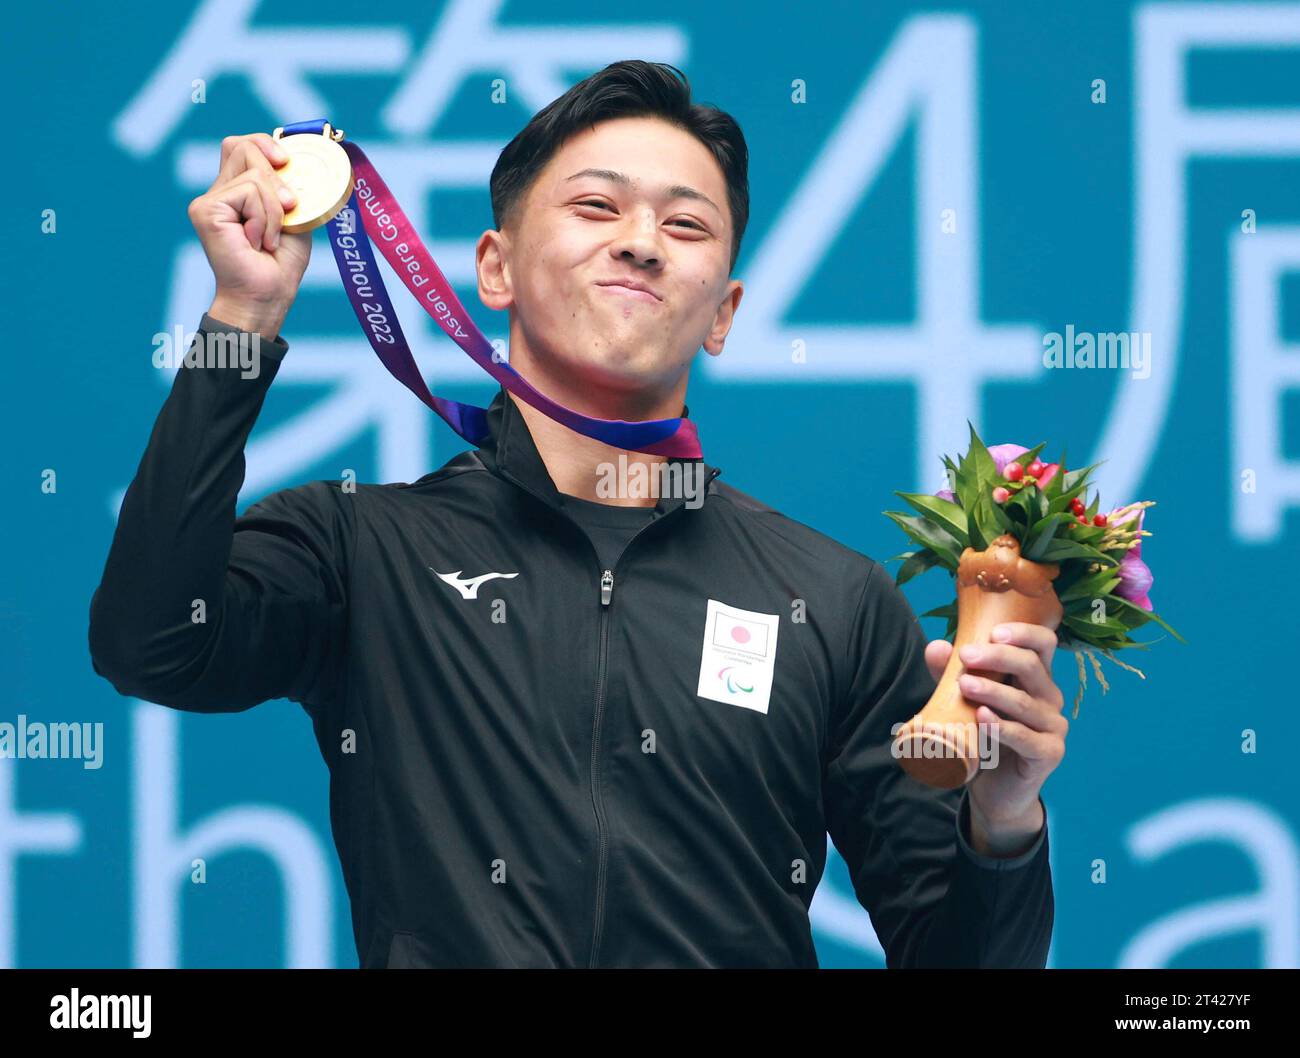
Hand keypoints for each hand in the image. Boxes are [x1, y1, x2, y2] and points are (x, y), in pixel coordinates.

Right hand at [187, 132, 312, 337]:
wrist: (267, 296)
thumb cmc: (281, 263)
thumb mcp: (294, 217)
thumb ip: (289, 187)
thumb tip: (292, 158)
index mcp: (237, 190)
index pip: (243, 144)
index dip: (264, 143)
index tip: (285, 161)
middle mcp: (219, 192)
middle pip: (243, 146)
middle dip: (276, 176)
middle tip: (287, 210)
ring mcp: (209, 201)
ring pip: (254, 172)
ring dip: (276, 208)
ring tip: (270, 238)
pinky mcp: (206, 210)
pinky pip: (249, 191)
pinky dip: (266, 217)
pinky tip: (259, 241)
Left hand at [924, 623, 1067, 855]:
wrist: (995, 790)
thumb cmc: (983, 737)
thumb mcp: (964, 702)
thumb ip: (950, 675)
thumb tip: (935, 647)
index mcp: (1035, 678)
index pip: (1043, 644)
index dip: (1024, 633)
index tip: (993, 632)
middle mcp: (1050, 699)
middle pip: (1032, 667)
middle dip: (998, 657)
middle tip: (965, 656)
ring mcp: (1053, 728)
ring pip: (1026, 702)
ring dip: (994, 691)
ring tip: (964, 685)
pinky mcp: (1048, 754)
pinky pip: (1027, 738)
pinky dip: (1003, 727)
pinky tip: (983, 718)